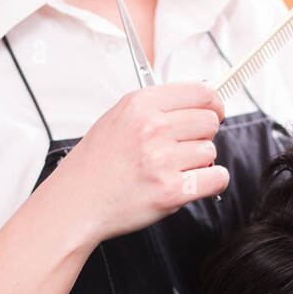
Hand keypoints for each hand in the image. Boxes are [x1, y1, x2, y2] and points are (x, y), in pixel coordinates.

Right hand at [56, 81, 228, 246]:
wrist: (76, 201)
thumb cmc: (96, 164)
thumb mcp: (119, 117)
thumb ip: (157, 106)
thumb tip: (202, 96)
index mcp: (140, 104)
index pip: (201, 92)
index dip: (214, 104)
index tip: (215, 112)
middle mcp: (152, 128)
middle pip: (209, 121)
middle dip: (203, 135)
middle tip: (184, 148)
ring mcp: (162, 160)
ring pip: (210, 152)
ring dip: (199, 163)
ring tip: (172, 169)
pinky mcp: (170, 191)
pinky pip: (216, 178)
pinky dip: (211, 182)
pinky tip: (191, 183)